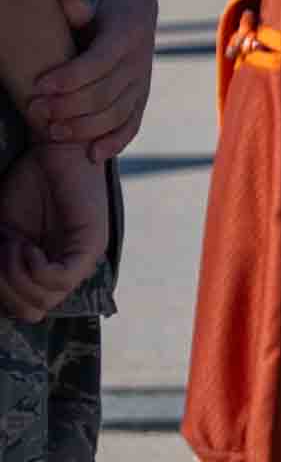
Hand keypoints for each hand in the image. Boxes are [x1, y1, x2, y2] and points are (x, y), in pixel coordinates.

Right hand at [0, 146, 105, 322]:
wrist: (54, 150)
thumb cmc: (28, 184)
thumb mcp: (4, 230)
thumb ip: (2, 262)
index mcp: (47, 268)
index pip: (24, 309)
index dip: (1, 293)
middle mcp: (68, 269)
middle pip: (32, 310)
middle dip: (4, 288)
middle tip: (2, 252)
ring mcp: (82, 260)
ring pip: (44, 299)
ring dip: (15, 275)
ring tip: (14, 245)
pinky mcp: (90, 246)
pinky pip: (59, 280)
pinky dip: (34, 269)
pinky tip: (28, 247)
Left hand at [28, 0, 158, 163]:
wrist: (135, 7)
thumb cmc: (100, 2)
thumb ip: (79, 3)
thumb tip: (68, 5)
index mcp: (127, 33)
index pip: (100, 61)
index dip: (70, 77)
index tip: (39, 85)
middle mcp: (140, 61)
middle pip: (106, 93)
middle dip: (68, 106)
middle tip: (35, 110)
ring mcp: (142, 82)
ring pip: (117, 114)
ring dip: (84, 128)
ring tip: (51, 132)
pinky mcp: (140, 98)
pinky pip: (132, 125)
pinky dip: (115, 142)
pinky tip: (93, 155)